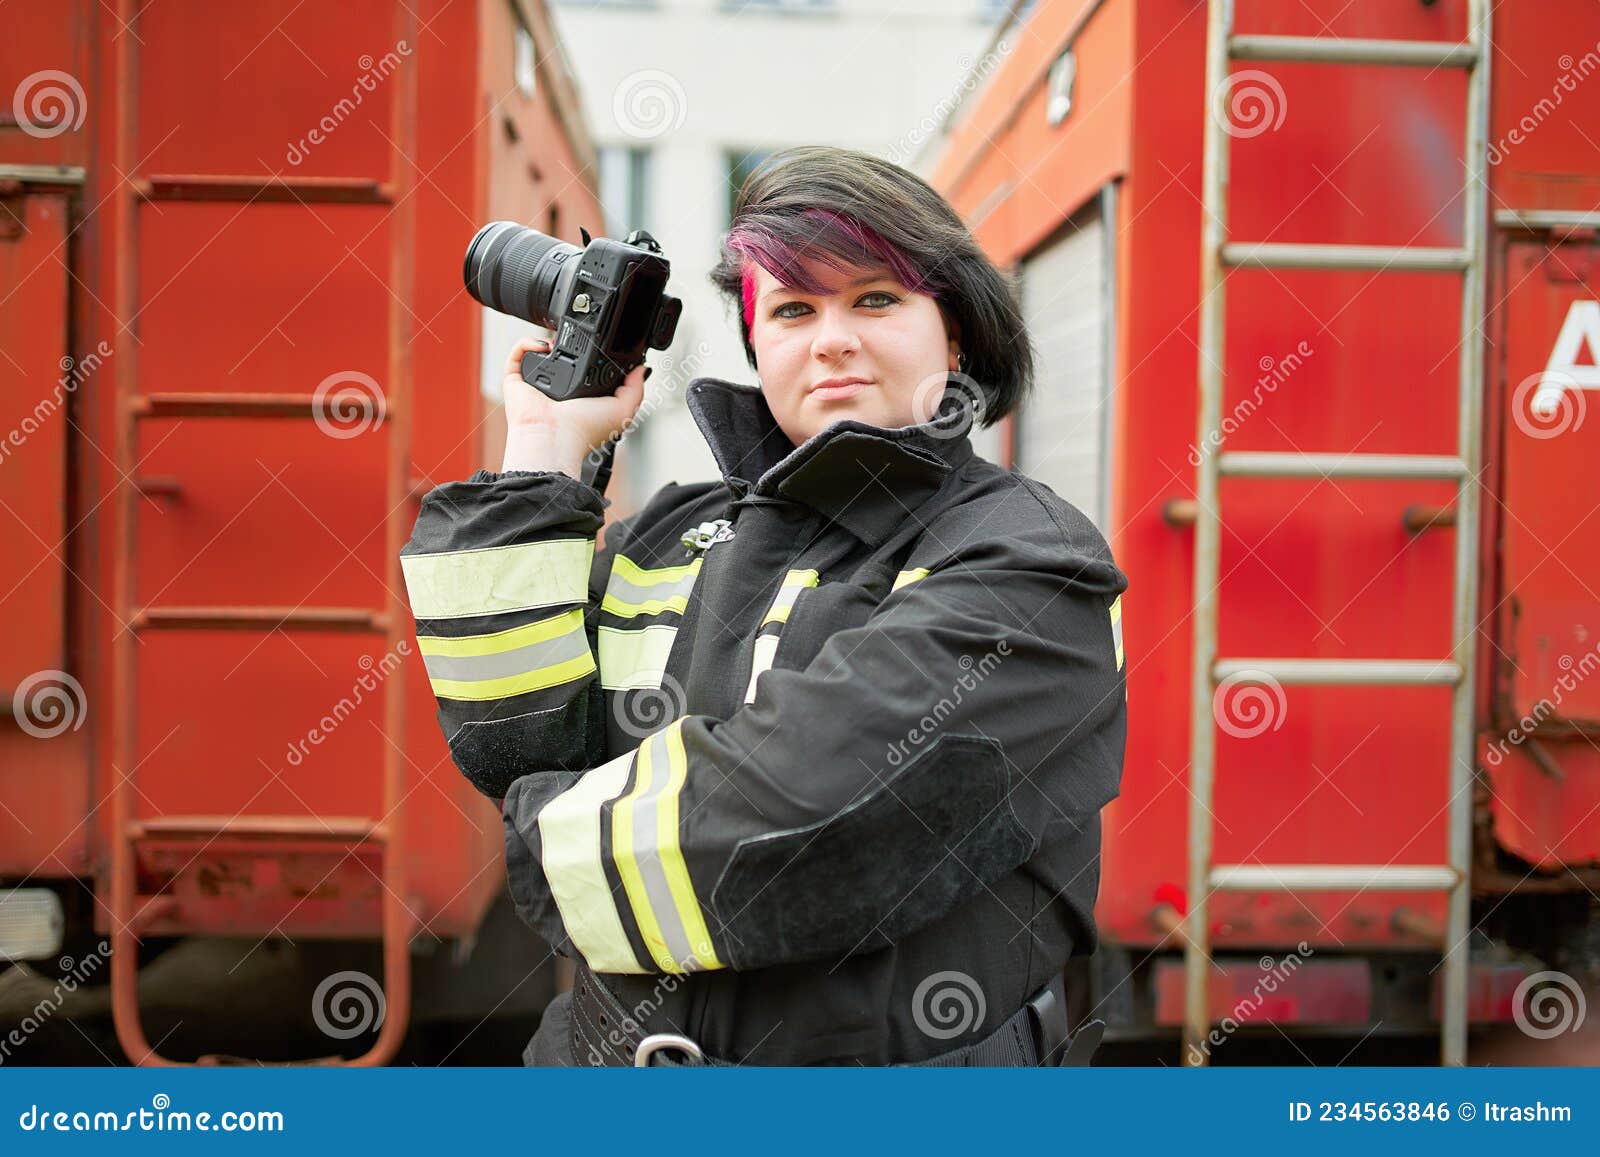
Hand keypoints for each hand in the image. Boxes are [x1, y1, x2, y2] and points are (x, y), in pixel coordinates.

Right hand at [500, 337, 646, 477]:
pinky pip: (516, 355)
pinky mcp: (515, 382)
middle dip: (565, 344)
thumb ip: (636, 389)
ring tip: (557, 340)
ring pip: (536, 354)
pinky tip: (543, 346)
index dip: (589, 356)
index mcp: (579, 398)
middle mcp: (556, 391)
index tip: (596, 343)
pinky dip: (526, 344)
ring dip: (546, 341)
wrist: (554, 437)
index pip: (583, 372)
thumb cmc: (584, 431)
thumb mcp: (623, 410)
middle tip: (574, 337)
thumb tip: (641, 369)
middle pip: (559, 359)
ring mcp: (534, 386)